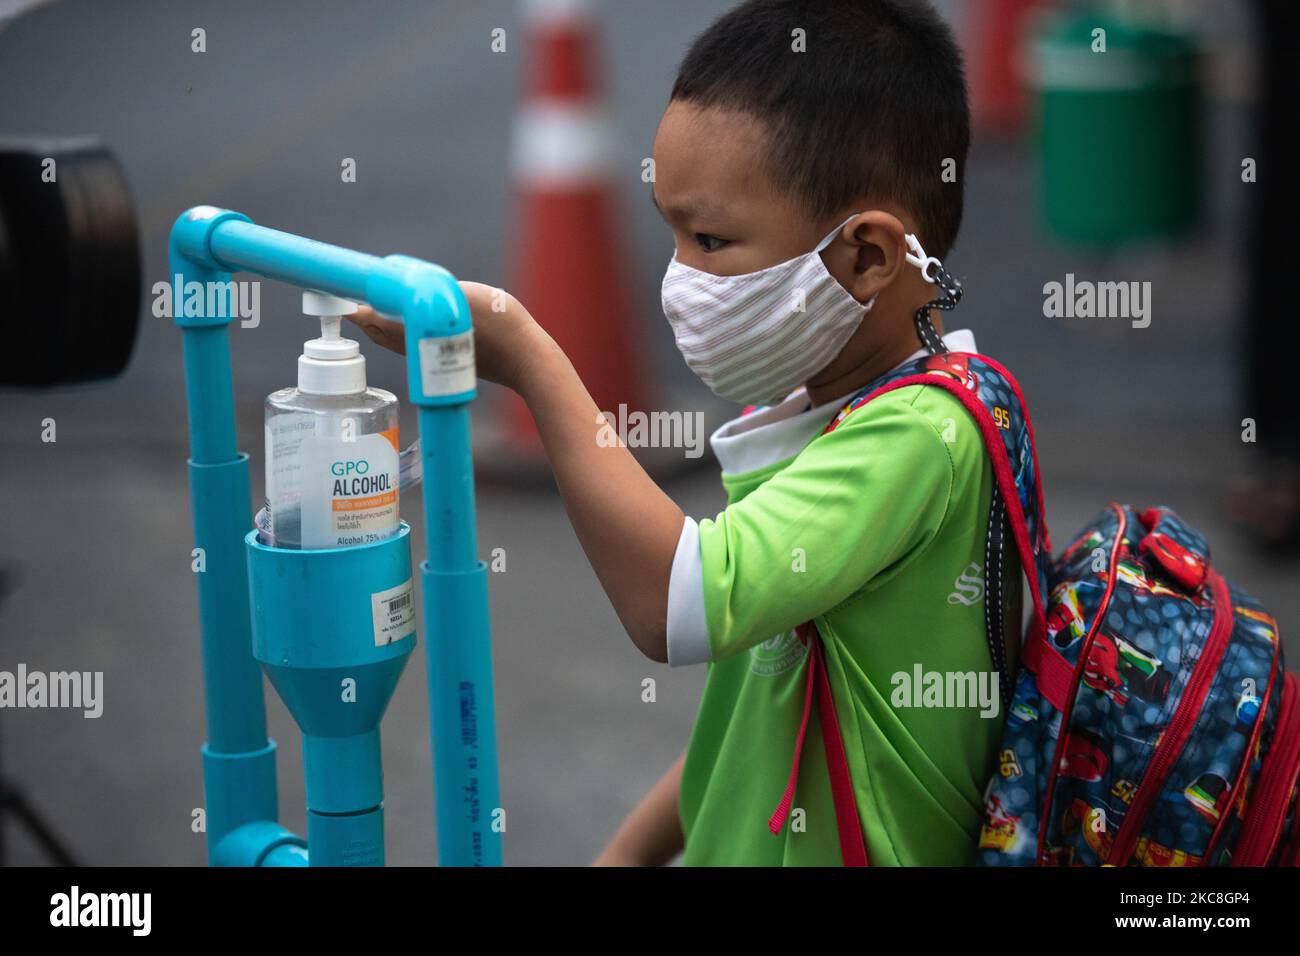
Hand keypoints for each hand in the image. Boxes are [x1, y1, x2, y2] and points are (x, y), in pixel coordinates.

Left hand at [347, 281, 555, 392]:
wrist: (527, 359)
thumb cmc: (501, 324)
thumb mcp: (465, 298)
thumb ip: (433, 293)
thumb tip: (402, 295)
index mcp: (424, 331)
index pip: (379, 321)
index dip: (359, 312)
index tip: (342, 304)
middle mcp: (426, 346)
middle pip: (383, 334)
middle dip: (365, 320)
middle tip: (348, 306)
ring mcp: (436, 356)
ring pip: (396, 342)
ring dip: (379, 329)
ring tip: (367, 316)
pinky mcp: (446, 360)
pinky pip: (411, 347)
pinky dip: (397, 336)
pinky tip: (400, 330)